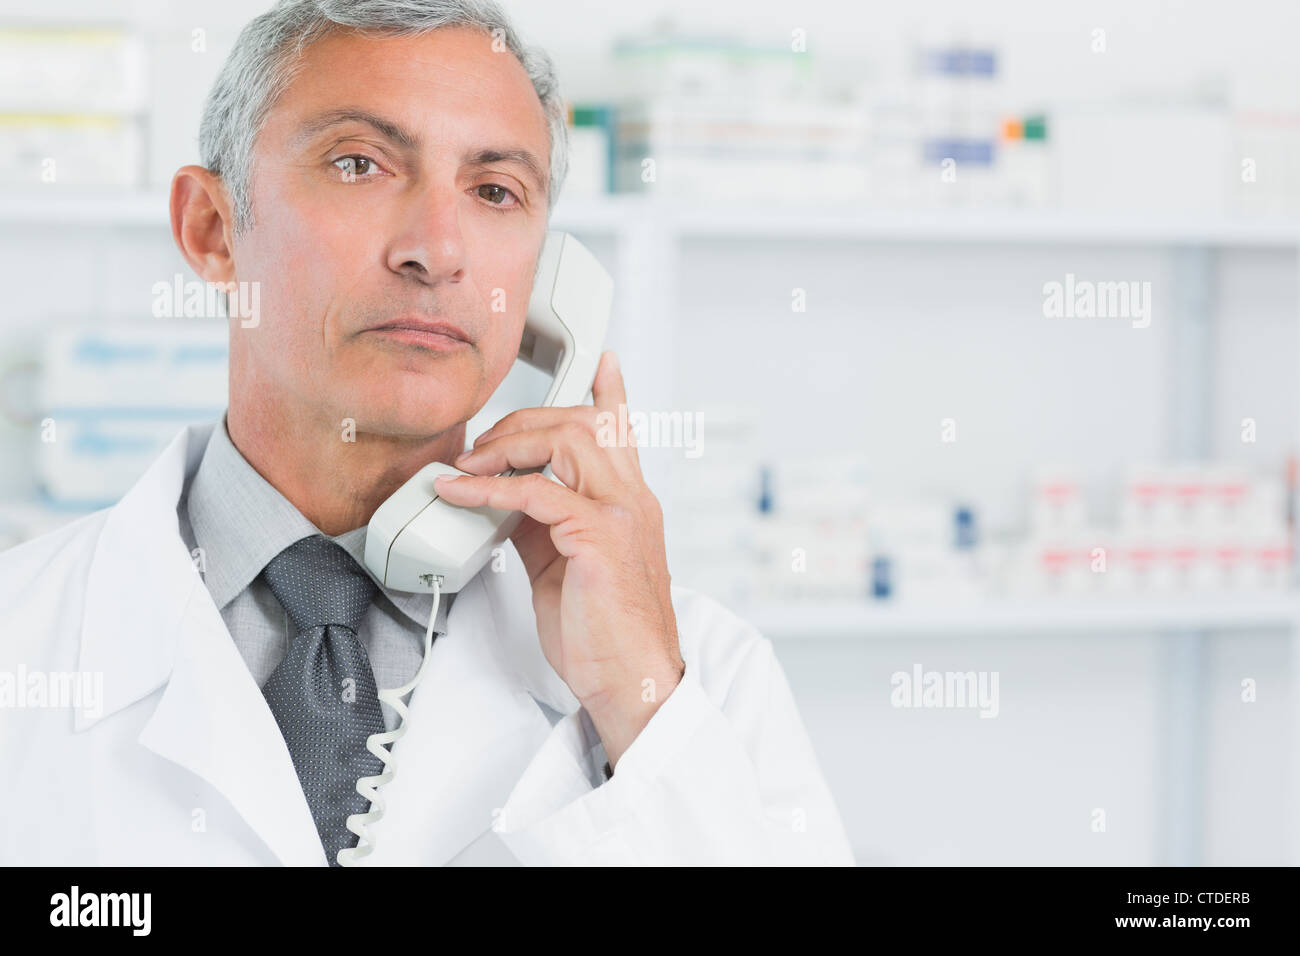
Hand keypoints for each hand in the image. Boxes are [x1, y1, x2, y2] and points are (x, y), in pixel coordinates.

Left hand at [433, 350, 683, 768]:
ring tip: (469, 467)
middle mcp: (632, 499)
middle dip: (523, 422)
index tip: (601, 365)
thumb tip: (506, 499)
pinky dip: (489, 489)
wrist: (633, 683)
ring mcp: (620, 514)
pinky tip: (461, 494)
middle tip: (479, 448)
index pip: (622, 434)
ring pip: (566, 440)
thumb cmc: (604, 636)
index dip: (610, 395)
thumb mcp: (566, 566)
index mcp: (631, 505)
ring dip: (507, 445)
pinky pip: (536, 492)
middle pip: (582, 423)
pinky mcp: (599, 537)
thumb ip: (545, 524)